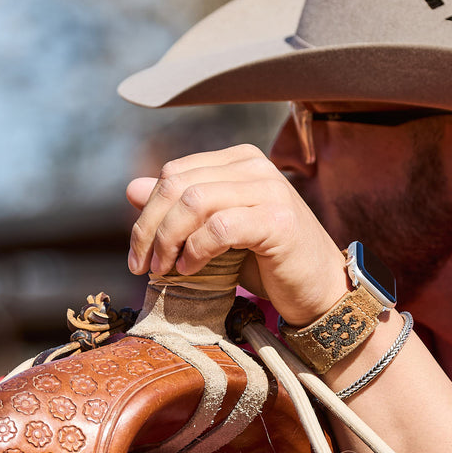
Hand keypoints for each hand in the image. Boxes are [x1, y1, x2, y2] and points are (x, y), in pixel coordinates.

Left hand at [126, 145, 346, 326]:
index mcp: (240, 161)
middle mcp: (255, 166)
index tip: (139, 252)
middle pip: (178, 184)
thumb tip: (130, 188)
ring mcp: (270, 189)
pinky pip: (219, 227)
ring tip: (167, 269)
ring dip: (170, 239)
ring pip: (194, 201)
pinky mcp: (277, 220)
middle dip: (150, 227)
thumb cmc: (270, 264)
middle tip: (143, 265)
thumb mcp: (216, 235)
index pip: (175, 173)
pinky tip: (192, 270)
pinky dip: (196, 250)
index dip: (147, 212)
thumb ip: (179, 210)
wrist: (321, 291)